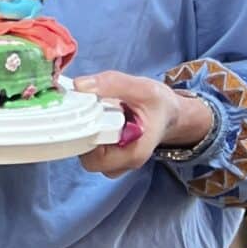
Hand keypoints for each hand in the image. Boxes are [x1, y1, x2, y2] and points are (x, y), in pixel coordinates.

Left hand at [74, 69, 212, 176]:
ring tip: (96, 111)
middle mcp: (123, 163)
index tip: (84, 113)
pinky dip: (87, 131)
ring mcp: (114, 161)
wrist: (166, 113)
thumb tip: (80, 85)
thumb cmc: (158, 104)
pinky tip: (95, 116)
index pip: (96, 159)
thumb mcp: (143, 88)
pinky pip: (88, 147)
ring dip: (84, 131)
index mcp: (135, 154)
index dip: (84, 136)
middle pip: (87, 158)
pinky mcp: (107, 154)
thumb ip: (113, 84)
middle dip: (83, 132)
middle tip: (89, 108)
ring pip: (85, 153)